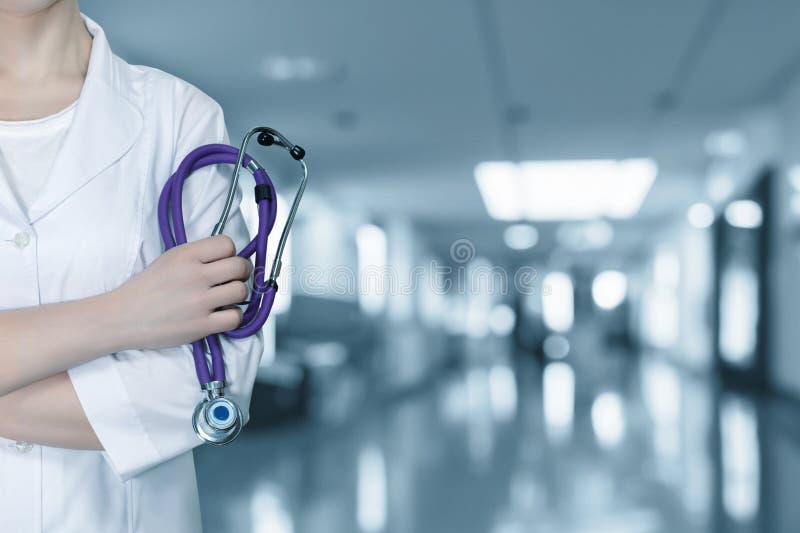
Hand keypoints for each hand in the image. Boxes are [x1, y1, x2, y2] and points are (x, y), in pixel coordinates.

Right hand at [110, 235, 251, 349]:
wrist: (122, 318)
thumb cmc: (147, 288)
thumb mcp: (169, 259)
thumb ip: (198, 255)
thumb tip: (229, 256)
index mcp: (185, 255)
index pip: (227, 244)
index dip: (230, 253)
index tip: (223, 261)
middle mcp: (195, 276)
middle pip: (240, 267)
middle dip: (240, 272)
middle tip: (231, 279)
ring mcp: (199, 302)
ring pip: (241, 291)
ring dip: (237, 294)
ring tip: (224, 297)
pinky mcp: (201, 325)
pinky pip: (235, 317)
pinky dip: (232, 316)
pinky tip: (220, 314)